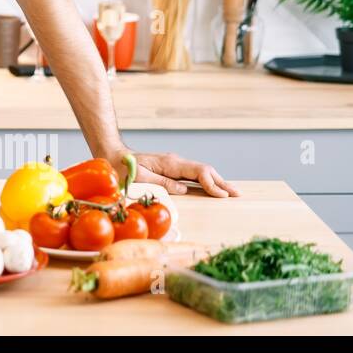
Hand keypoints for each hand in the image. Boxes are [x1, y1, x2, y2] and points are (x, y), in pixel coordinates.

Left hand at [110, 150, 239, 197]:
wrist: (114, 156)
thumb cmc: (124, 168)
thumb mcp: (140, 177)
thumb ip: (162, 183)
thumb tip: (184, 190)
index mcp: (170, 163)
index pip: (199, 171)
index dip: (212, 184)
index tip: (222, 195)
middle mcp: (176, 162)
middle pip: (205, 170)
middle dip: (221, 182)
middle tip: (238, 194)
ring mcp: (175, 165)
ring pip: (201, 172)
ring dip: (216, 182)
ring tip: (231, 193)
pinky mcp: (172, 169)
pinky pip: (193, 175)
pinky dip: (206, 181)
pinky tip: (214, 189)